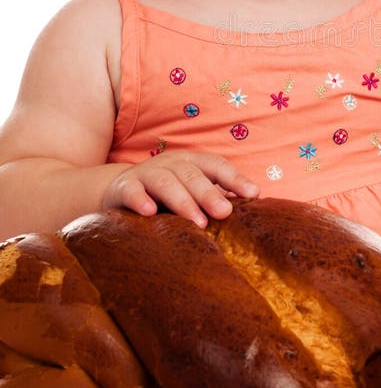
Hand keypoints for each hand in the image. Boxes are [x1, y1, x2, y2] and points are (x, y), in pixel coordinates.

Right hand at [102, 150, 259, 227]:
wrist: (119, 191)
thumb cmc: (166, 196)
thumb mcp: (191, 193)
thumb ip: (216, 200)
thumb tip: (250, 217)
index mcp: (192, 163)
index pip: (216, 166)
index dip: (235, 178)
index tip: (254, 194)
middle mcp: (171, 164)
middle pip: (193, 175)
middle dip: (210, 194)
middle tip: (225, 213)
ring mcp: (146, 173)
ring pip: (166, 182)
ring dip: (182, 201)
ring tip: (197, 223)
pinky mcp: (123, 187)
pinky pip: (132, 191)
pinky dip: (140, 199)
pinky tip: (150, 213)